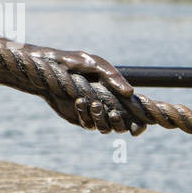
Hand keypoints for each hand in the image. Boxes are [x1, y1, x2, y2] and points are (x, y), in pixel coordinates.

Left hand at [24, 45, 144, 134]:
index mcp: (117, 94)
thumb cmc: (76, 63)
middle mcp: (108, 107)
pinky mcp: (79, 117)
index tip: (140, 126)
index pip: (134, 113)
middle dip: (120, 123)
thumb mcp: (97, 66)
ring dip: (102, 119)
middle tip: (114, 113)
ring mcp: (94, 114)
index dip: (139, 124)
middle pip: (121, 126)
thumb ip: (113, 77)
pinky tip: (80, 101)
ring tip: (94, 103)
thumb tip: (130, 93)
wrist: (51, 68)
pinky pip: (88, 124)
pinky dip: (85, 114)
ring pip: (105, 128)